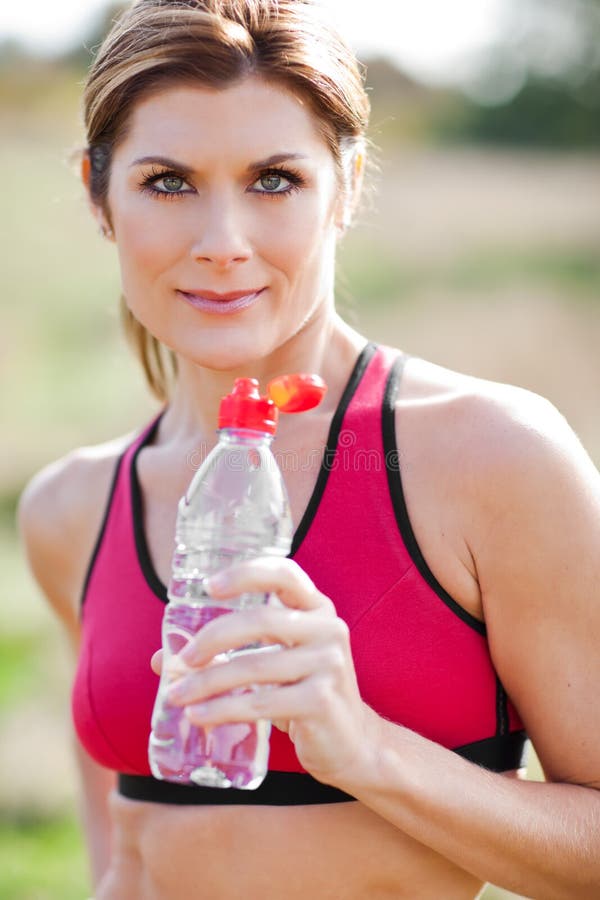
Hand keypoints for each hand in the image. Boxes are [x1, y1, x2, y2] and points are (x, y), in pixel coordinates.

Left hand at [159, 557, 374, 787]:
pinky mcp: (322, 701)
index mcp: (317, 609)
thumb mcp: (273, 665)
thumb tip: (163, 658)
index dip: (246, 574)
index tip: (208, 586)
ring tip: (178, 696)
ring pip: (255, 666)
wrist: (352, 744)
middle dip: (214, 637)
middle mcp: (328, 629)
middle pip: (261, 619)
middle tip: (184, 659)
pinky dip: (223, 709)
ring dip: (208, 682)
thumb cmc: (303, 695)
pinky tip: (199, 716)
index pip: (285, 574)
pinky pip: (261, 702)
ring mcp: (329, 664)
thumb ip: (227, 655)